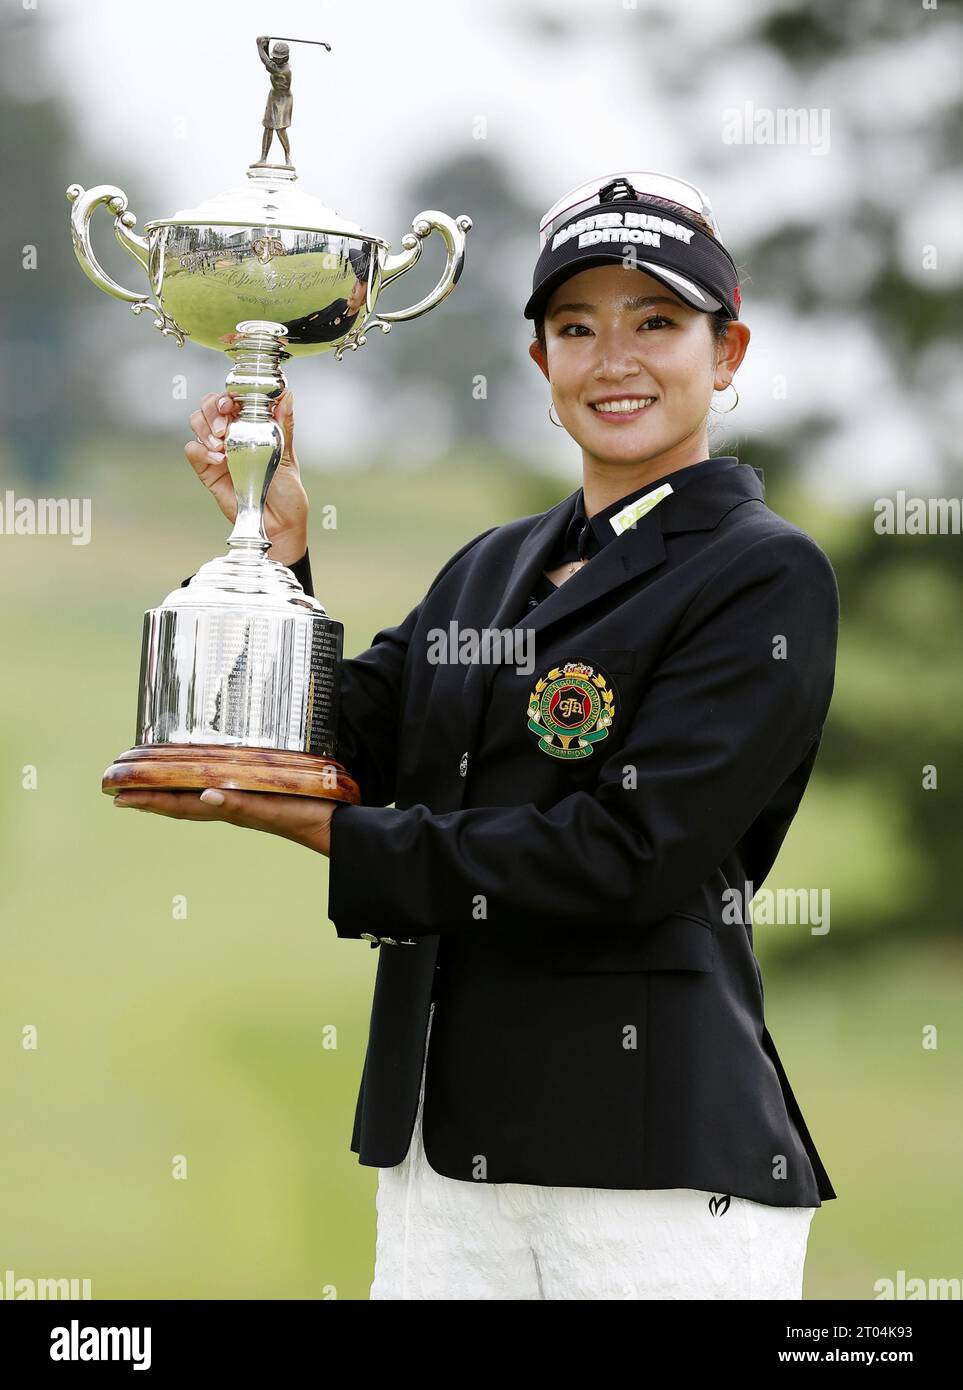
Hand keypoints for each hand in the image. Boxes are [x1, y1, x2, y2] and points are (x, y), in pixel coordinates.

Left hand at [112, 787, 338, 856]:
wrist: (337, 829)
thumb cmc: (308, 816)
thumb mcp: (273, 809)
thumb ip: (241, 805)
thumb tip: (203, 797)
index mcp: (230, 809)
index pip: (179, 805)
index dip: (148, 800)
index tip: (118, 796)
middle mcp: (231, 807)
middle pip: (180, 803)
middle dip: (149, 798)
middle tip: (119, 791)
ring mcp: (244, 804)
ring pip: (195, 798)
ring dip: (169, 793)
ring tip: (148, 787)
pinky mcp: (258, 796)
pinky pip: (217, 789)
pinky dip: (199, 786)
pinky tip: (200, 782)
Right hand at [185, 388, 308, 567]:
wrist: (279, 525)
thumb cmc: (287, 492)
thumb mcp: (288, 455)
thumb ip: (284, 425)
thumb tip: (287, 395)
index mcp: (252, 426)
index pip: (233, 399)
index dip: (228, 395)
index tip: (232, 402)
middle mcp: (232, 435)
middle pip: (209, 406)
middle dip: (213, 409)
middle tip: (225, 426)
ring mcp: (218, 452)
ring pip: (197, 423)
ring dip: (205, 427)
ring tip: (222, 444)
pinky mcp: (207, 471)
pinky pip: (192, 451)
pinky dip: (200, 450)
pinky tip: (218, 459)